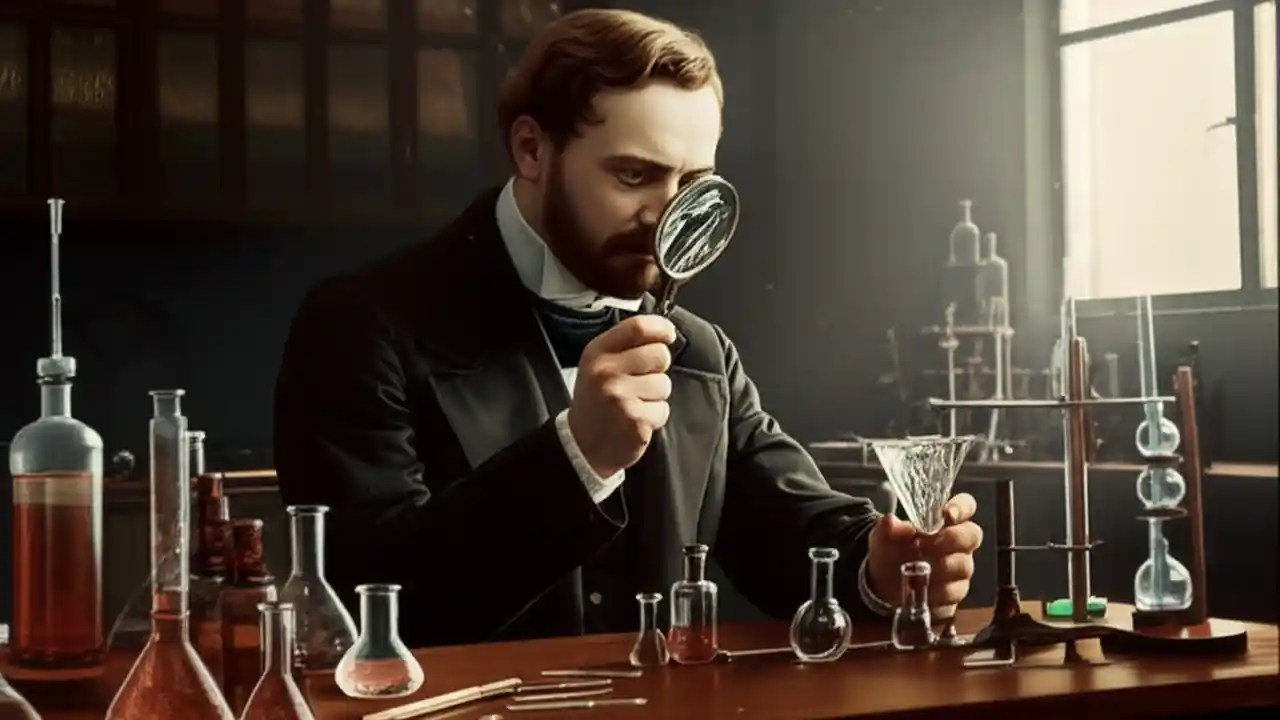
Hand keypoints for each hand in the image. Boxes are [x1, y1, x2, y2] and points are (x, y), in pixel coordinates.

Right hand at [567, 315, 675, 476]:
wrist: (581, 446)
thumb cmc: (597, 401)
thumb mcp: (599, 364)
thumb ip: (627, 345)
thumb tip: (665, 332)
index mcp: (598, 352)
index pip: (638, 327)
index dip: (661, 328)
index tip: (668, 334)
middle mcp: (606, 372)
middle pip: (659, 354)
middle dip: (658, 368)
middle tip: (640, 381)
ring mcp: (620, 397)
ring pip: (664, 384)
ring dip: (655, 396)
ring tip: (634, 404)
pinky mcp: (635, 420)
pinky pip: (663, 409)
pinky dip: (654, 417)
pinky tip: (635, 420)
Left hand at [866, 493, 982, 617]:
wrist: (883, 583)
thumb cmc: (890, 551)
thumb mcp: (882, 536)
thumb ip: (887, 527)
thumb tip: (892, 522)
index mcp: (945, 520)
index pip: (966, 505)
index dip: (962, 507)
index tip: (947, 513)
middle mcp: (958, 542)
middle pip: (972, 534)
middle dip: (951, 538)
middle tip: (924, 544)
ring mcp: (960, 566)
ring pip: (964, 564)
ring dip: (941, 566)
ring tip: (917, 567)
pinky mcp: (956, 590)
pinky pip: (955, 590)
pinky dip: (937, 590)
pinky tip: (921, 587)